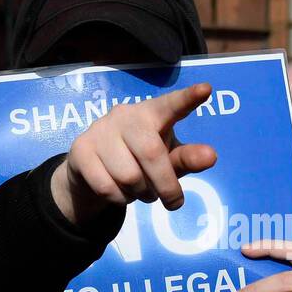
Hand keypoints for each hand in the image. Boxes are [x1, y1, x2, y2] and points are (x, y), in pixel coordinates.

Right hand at [50, 82, 217, 225]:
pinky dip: (120, 199)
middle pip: (151, 153)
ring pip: (129, 176)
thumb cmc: (139, 160)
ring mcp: (99, 130)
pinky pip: (107, 187)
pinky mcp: (81, 150)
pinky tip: (120, 192)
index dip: (187, 99)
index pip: (170, 105)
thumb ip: (187, 158)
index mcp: (151, 113)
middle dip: (166, 185)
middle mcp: (124, 115)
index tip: (206, 90)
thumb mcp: (167, 159)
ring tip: (140, 190)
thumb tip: (210, 156)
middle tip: (174, 202)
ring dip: (141, 194)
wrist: (93, 171)